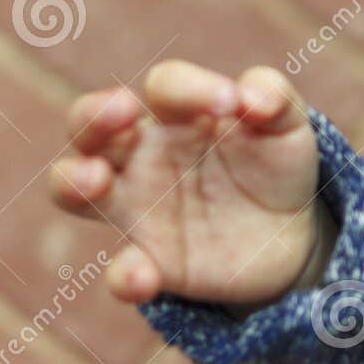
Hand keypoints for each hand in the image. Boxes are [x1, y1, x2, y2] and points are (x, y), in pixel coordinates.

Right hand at [48, 60, 326, 307]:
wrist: (291, 232)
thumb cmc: (275, 164)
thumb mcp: (287, 127)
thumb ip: (275, 98)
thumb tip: (251, 96)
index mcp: (180, 116)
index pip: (165, 86)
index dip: (190, 88)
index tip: (230, 104)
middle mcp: (143, 156)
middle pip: (90, 125)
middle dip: (94, 113)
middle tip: (122, 111)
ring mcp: (138, 208)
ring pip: (73, 187)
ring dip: (73, 179)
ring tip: (95, 179)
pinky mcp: (151, 262)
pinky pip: (121, 270)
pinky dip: (125, 275)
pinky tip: (145, 277)